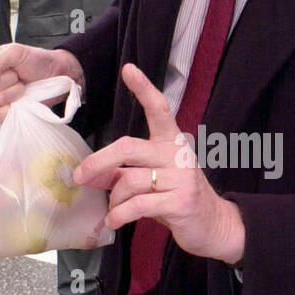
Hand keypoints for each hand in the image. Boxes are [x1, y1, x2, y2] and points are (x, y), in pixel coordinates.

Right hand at [0, 44, 84, 122]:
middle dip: (5, 82)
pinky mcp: (2, 112)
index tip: (8, 68)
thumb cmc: (36, 61)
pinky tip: (17, 104)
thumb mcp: (15, 52)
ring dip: (11, 95)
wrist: (56, 75)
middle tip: (17, 76)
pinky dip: (6, 112)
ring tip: (22, 87)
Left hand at [74, 63, 245, 264]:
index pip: (159, 109)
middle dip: (99, 161)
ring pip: (128, 182)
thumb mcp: (156, 178)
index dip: (144, 89)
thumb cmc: (177, 197)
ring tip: (113, 211)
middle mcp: (177, 155)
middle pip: (128, 147)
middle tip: (80, 176)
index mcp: (171, 142)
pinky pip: (137, 206)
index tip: (129, 69)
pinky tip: (114, 222)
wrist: (214, 225)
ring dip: (114, 200)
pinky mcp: (180, 203)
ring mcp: (181, 179)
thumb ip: (127, 170)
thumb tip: (91, 174)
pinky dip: (119, 216)